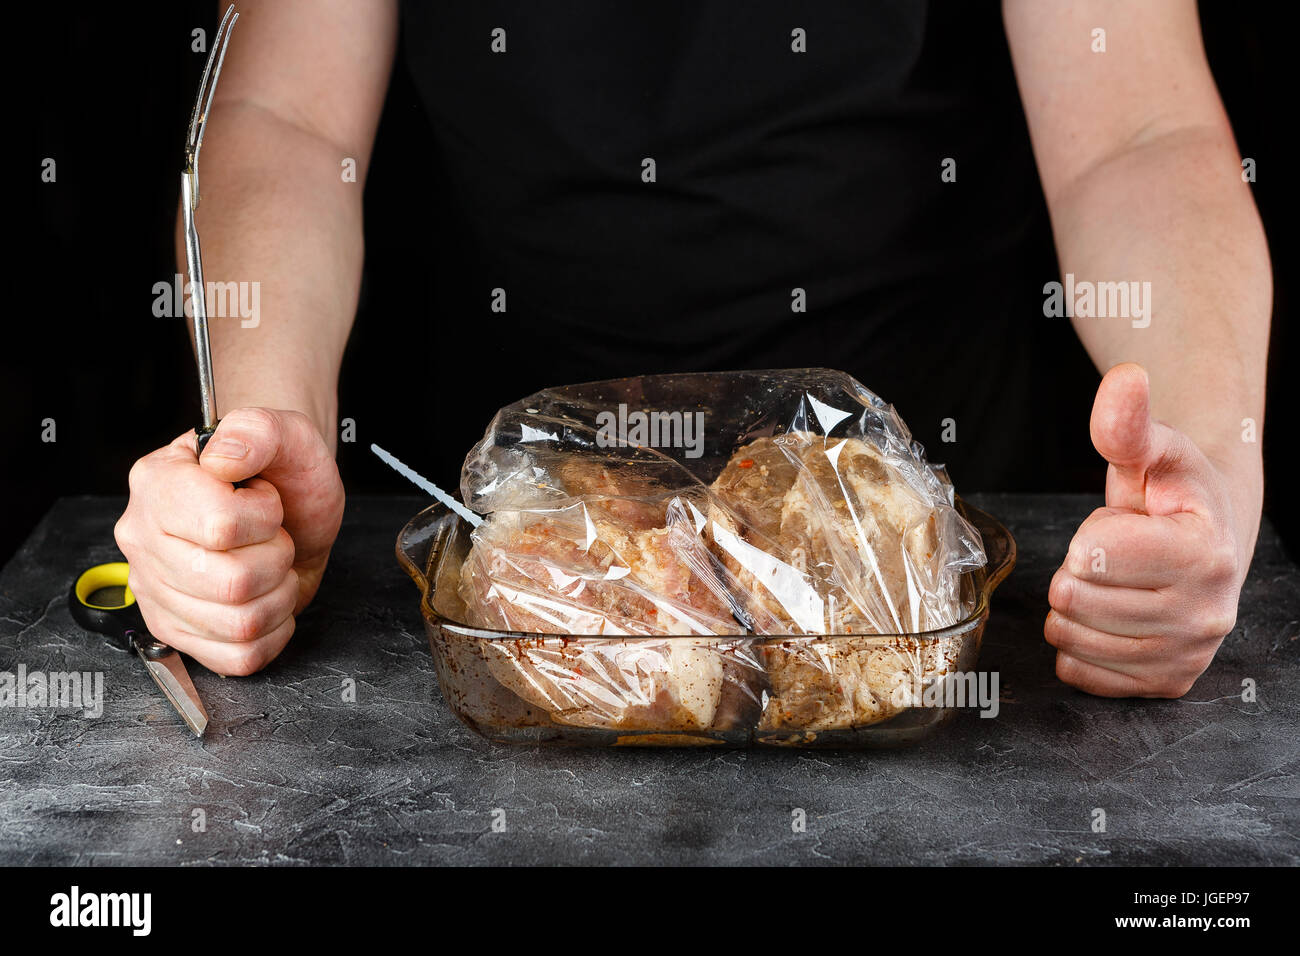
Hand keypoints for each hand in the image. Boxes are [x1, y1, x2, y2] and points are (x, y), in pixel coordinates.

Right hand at [114, 408, 344, 675]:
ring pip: (239, 624)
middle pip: (233, 583)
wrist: (291, 504)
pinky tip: (266, 599)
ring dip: (278, 595)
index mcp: (157, 483)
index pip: (219, 526)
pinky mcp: (175, 632)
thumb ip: (258, 431)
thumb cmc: (282, 473)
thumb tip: (224, 458)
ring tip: (270, 565)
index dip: (264, 517)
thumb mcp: (286, 435)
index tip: (265, 501)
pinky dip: (272, 632)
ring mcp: (155, 590)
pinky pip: (238, 657)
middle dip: (277, 558)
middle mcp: (144, 539)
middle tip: (273, 537)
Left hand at [1045, 363, 1245, 697]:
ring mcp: (1189, 654)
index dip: (1088, 531)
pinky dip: (1078, 647)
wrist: (1207, 541)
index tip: (1122, 524)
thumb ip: (1127, 422)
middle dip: (1075, 569)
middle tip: (1112, 557)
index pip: (1091, 553)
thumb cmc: (1173, 494)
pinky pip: (1078, 673)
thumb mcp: (1151, 451)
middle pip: (1074, 597)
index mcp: (1205, 554)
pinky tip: (1109, 618)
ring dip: (1073, 607)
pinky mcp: (1167, 684)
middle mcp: (1206, 613)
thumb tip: (1125, 377)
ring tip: (1111, 584)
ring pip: (1070, 638)